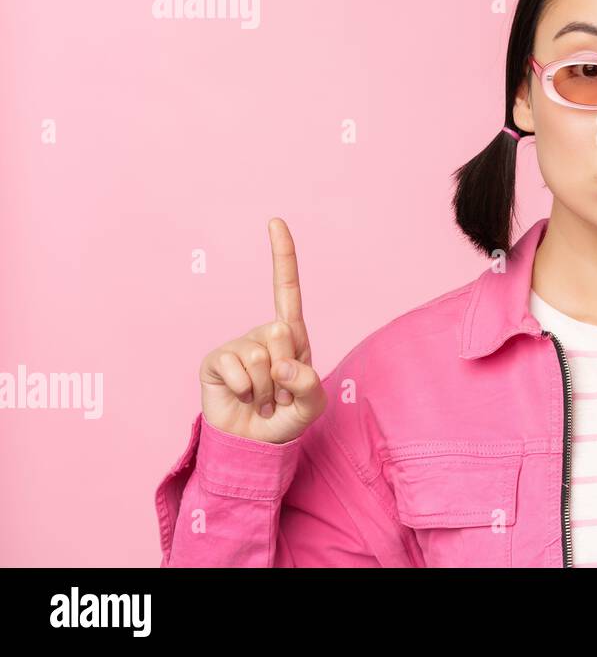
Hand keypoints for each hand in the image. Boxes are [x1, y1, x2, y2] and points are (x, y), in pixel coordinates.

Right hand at [198, 218, 326, 443]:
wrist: (254, 445)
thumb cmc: (286, 418)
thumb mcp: (311, 404)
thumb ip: (308, 385)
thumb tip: (282, 365)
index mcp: (292, 335)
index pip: (287, 289)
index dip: (282, 255)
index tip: (275, 221)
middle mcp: (264, 334)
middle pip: (282, 333)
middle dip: (286, 372)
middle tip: (279, 394)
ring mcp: (238, 345)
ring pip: (260, 355)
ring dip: (265, 388)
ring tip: (262, 400)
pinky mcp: (216, 360)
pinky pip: (236, 367)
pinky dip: (244, 390)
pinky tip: (241, 398)